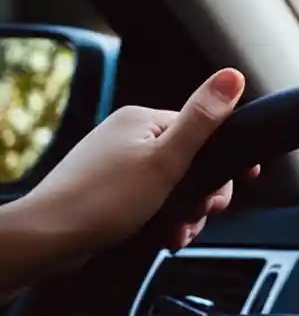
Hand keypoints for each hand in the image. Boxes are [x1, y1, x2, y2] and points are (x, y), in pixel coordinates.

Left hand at [16, 68, 254, 258]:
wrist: (48, 239)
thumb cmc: (103, 200)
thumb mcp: (165, 160)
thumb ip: (202, 120)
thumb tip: (232, 76)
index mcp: (142, 119)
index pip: (203, 131)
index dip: (219, 163)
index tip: (228, 186)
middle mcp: (129, 136)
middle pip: (191, 162)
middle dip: (201, 195)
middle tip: (197, 215)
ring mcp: (118, 163)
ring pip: (175, 185)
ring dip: (185, 213)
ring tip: (177, 231)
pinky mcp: (112, 189)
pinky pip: (154, 199)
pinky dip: (164, 218)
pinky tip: (164, 234)